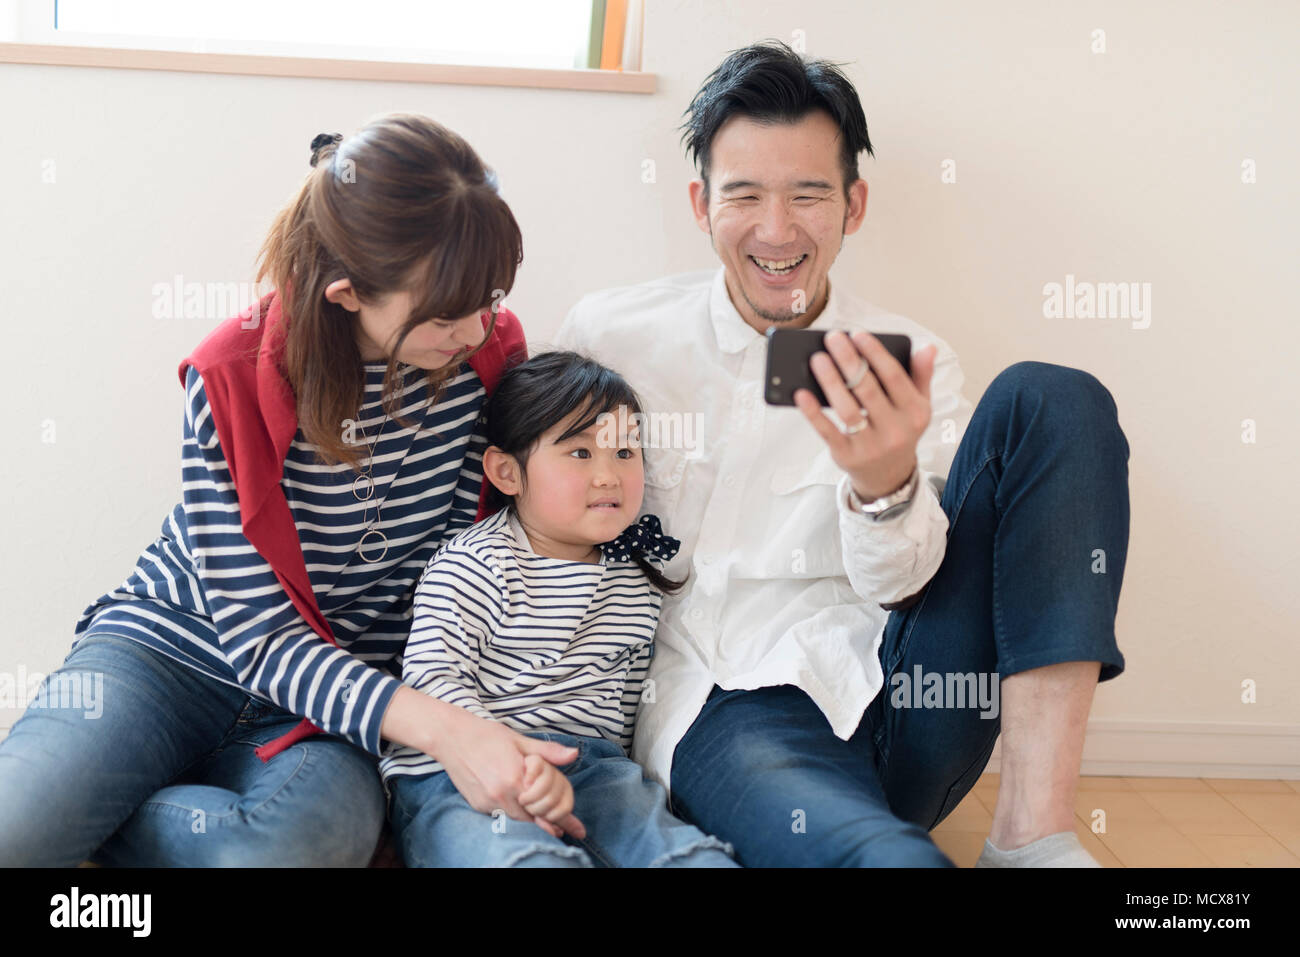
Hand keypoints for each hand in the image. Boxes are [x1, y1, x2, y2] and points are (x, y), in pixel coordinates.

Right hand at [432, 705, 585, 839]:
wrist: (451, 737)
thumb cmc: (487, 735)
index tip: (572, 829)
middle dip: (545, 823)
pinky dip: (511, 814)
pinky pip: (499, 816)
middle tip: (560, 828)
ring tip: (542, 821)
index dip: (559, 820)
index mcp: (516, 779)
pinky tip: (518, 808)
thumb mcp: (520, 740)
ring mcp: (487, 802)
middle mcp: (501, 795)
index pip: (543, 808)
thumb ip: (548, 752)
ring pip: (515, 820)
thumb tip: (574, 754)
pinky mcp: (477, 805)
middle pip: (531, 819)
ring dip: (529, 820)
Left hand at [793, 330, 936, 500]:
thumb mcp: (917, 406)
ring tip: (817, 359)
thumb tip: (928, 348)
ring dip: (830, 382)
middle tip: (832, 338)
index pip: (894, 377)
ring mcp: (871, 446)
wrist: (889, 476)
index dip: (875, 354)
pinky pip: (828, 431)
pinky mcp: (847, 456)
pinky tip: (800, 393)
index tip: (857, 334)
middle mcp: (896, 430)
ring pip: (847, 409)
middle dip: (848, 361)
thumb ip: (921, 376)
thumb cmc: (900, 429)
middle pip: (868, 389)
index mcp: (915, 412)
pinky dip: (813, 413)